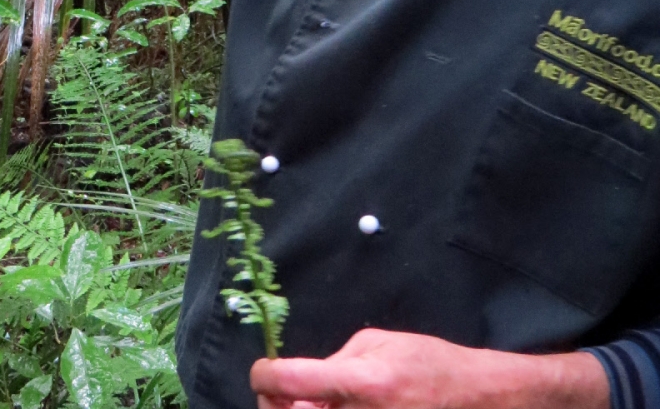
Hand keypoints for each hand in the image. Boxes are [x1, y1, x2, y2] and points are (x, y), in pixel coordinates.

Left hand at [250, 328, 608, 408]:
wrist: (483, 400)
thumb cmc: (430, 364)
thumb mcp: (378, 344)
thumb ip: (334, 364)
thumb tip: (299, 385)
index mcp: (361, 383)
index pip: (286, 382)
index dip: (263, 376)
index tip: (264, 373)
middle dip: (278, 406)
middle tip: (281, 397)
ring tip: (311, 403)